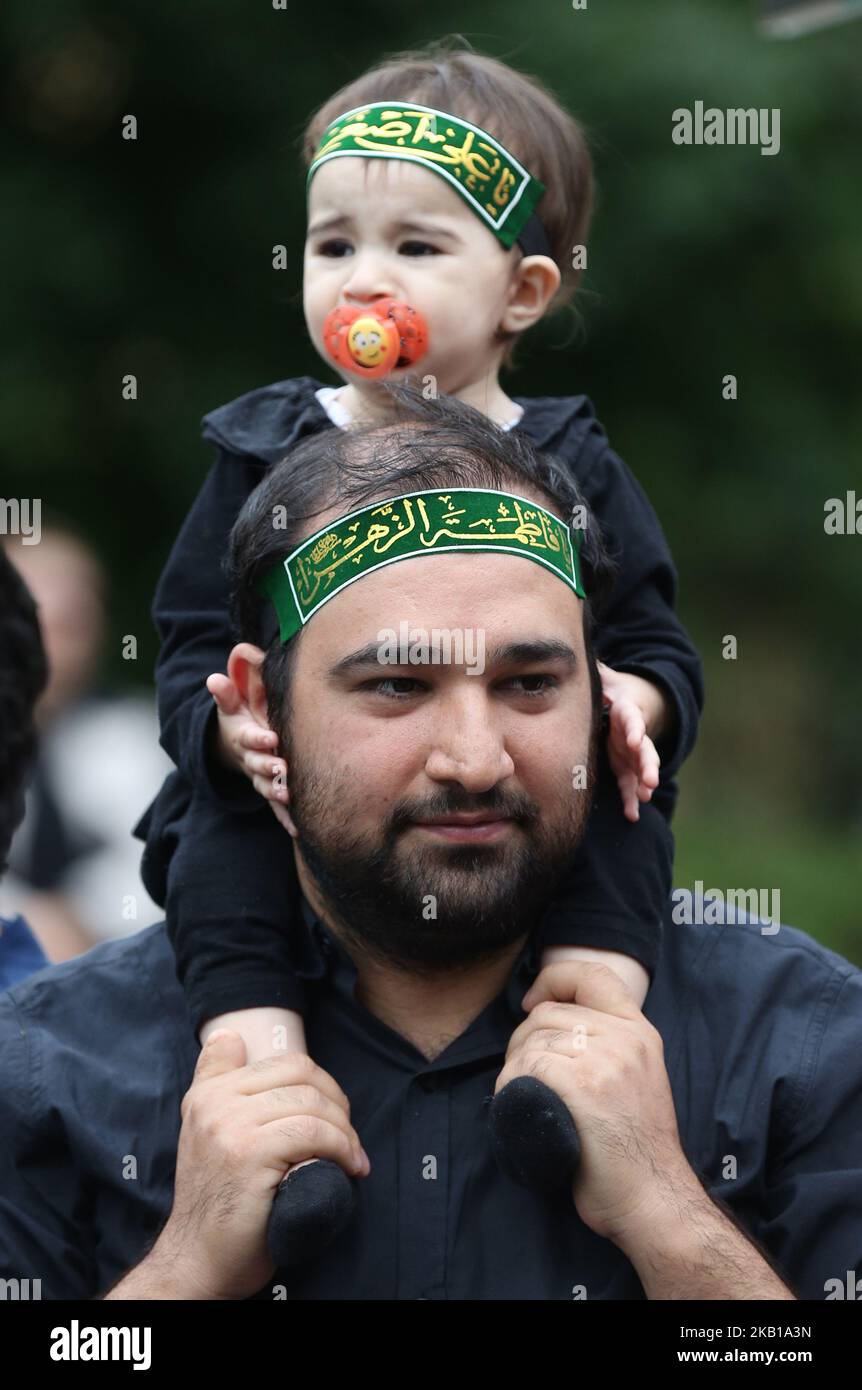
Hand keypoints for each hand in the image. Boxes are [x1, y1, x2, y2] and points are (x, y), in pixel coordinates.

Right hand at [154, 1031, 370, 1300]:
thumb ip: (218, 1081)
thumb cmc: (219, 1203)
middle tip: (348, 1139)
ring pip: (311, 1103)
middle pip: (302, 1075)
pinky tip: (348, 1168)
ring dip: (345, 1132)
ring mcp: (228, 1126)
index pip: (285, 1061)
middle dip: (337, 1104)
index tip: (331, 1116)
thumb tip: (231, 1036)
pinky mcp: (248, 1153)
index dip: (321, 1085)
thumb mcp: (208, 1133)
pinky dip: (341, 1148)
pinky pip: (312, 1133)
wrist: (198, 1262)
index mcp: (207, 1091)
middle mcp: (213, 1101)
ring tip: (351, 1157)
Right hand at [207, 672, 294, 829]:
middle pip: (258, 764)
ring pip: (266, 786)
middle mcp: (249, 758)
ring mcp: (258, 776)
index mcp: (242, 736)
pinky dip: (285, 818)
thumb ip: (225, 694)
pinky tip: (298, 829)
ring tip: (289, 796)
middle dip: (269, 768)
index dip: (258, 738)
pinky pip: (275, 806)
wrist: (232, 746)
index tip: (271, 738)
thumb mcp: (229, 705)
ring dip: (276, 792)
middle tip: (282, 770)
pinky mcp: (268, 789)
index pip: (249, 737)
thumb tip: (213, 679)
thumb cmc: (239, 718)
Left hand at [494, 961, 695, 1246]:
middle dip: (524, 1041)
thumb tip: (550, 1019)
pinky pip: (526, 1068)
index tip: (533, 1002)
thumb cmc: (633, 1149)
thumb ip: (607, 1044)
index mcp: (640, 1031)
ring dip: (515, 1070)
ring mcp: (606, 1060)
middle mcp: (626, 1038)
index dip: (553, 979)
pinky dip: (510, 1088)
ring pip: (532, 1041)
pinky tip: (519, 1109)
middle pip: (549, 1014)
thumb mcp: (636, 1077)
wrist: (652, 1198)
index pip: (592, 974)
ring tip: (527, 1100)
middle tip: (526, 1078)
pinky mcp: (582, 1086)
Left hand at [596, 663, 660, 821]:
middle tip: (651, 780)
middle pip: (645, 749)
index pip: (633, 720)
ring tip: (646, 797)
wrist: (632, 704)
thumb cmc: (613, 691)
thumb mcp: (607, 678)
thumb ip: (597, 672)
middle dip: (648, 764)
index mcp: (627, 712)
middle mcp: (634, 734)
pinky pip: (631, 785)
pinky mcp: (627, 766)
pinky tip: (632, 815)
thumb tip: (574, 653)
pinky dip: (632, 799)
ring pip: (642, 769)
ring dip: (644, 783)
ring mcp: (633, 753)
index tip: (635, 739)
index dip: (635, 729)